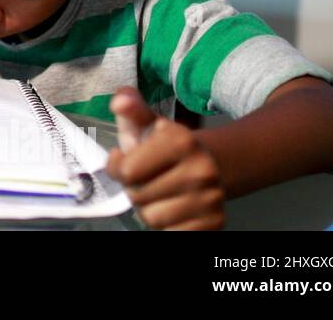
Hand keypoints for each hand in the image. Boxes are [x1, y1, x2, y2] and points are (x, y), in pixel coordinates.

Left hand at [106, 86, 225, 229]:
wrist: (208, 167)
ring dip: (148, 208)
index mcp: (183, 141)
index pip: (127, 171)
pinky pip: (170, 233)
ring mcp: (211, 199)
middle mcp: (202, 170)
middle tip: (145, 178)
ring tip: (158, 193)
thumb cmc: (164, 146)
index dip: (118, 168)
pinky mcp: (214, 224)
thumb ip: (131, 110)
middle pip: (138, 196)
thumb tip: (119, 100)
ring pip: (152, 218)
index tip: (124, 161)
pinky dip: (165, 226)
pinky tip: (172, 208)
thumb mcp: (146, 124)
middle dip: (134, 188)